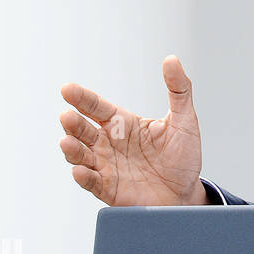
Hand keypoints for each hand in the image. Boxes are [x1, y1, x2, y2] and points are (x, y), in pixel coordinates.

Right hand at [59, 55, 206, 205]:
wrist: (186, 194)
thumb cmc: (183, 157)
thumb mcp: (184, 120)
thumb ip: (179, 90)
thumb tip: (172, 59)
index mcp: (122, 124)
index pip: (97, 107)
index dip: (82, 98)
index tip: (67, 89)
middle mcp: (109, 144)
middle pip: (83, 130)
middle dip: (73, 124)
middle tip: (67, 116)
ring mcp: (106, 167)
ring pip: (81, 156)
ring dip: (72, 150)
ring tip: (67, 142)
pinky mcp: (108, 189)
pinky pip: (91, 182)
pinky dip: (84, 177)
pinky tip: (79, 171)